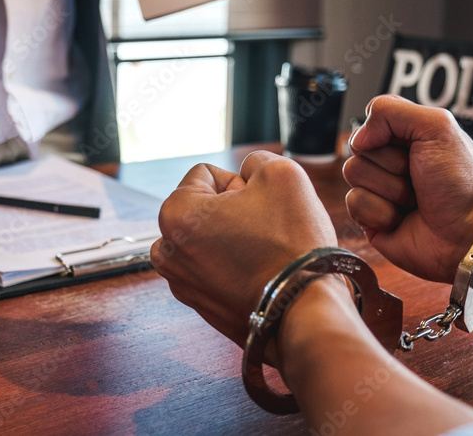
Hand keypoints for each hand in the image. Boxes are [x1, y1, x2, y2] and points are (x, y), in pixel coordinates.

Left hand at [151, 151, 336, 346]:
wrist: (305, 310)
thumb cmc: (292, 242)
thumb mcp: (282, 174)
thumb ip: (256, 161)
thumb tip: (247, 173)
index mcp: (174, 214)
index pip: (206, 174)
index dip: (240, 184)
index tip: (260, 208)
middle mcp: (167, 250)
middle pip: (204, 208)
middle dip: (233, 211)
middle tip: (264, 231)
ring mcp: (181, 283)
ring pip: (211, 238)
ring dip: (233, 238)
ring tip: (261, 253)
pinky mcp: (200, 305)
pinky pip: (217, 268)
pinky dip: (235, 266)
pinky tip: (260, 274)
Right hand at [343, 96, 472, 283]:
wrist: (467, 234)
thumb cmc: (461, 182)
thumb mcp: (437, 127)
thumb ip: (391, 111)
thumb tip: (358, 138)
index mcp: (408, 136)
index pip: (373, 118)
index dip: (386, 131)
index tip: (414, 146)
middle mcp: (391, 160)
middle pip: (359, 147)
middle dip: (392, 164)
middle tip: (418, 177)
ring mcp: (379, 189)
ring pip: (354, 173)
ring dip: (390, 189)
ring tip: (415, 200)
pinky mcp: (370, 217)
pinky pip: (353, 203)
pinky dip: (381, 212)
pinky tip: (402, 218)